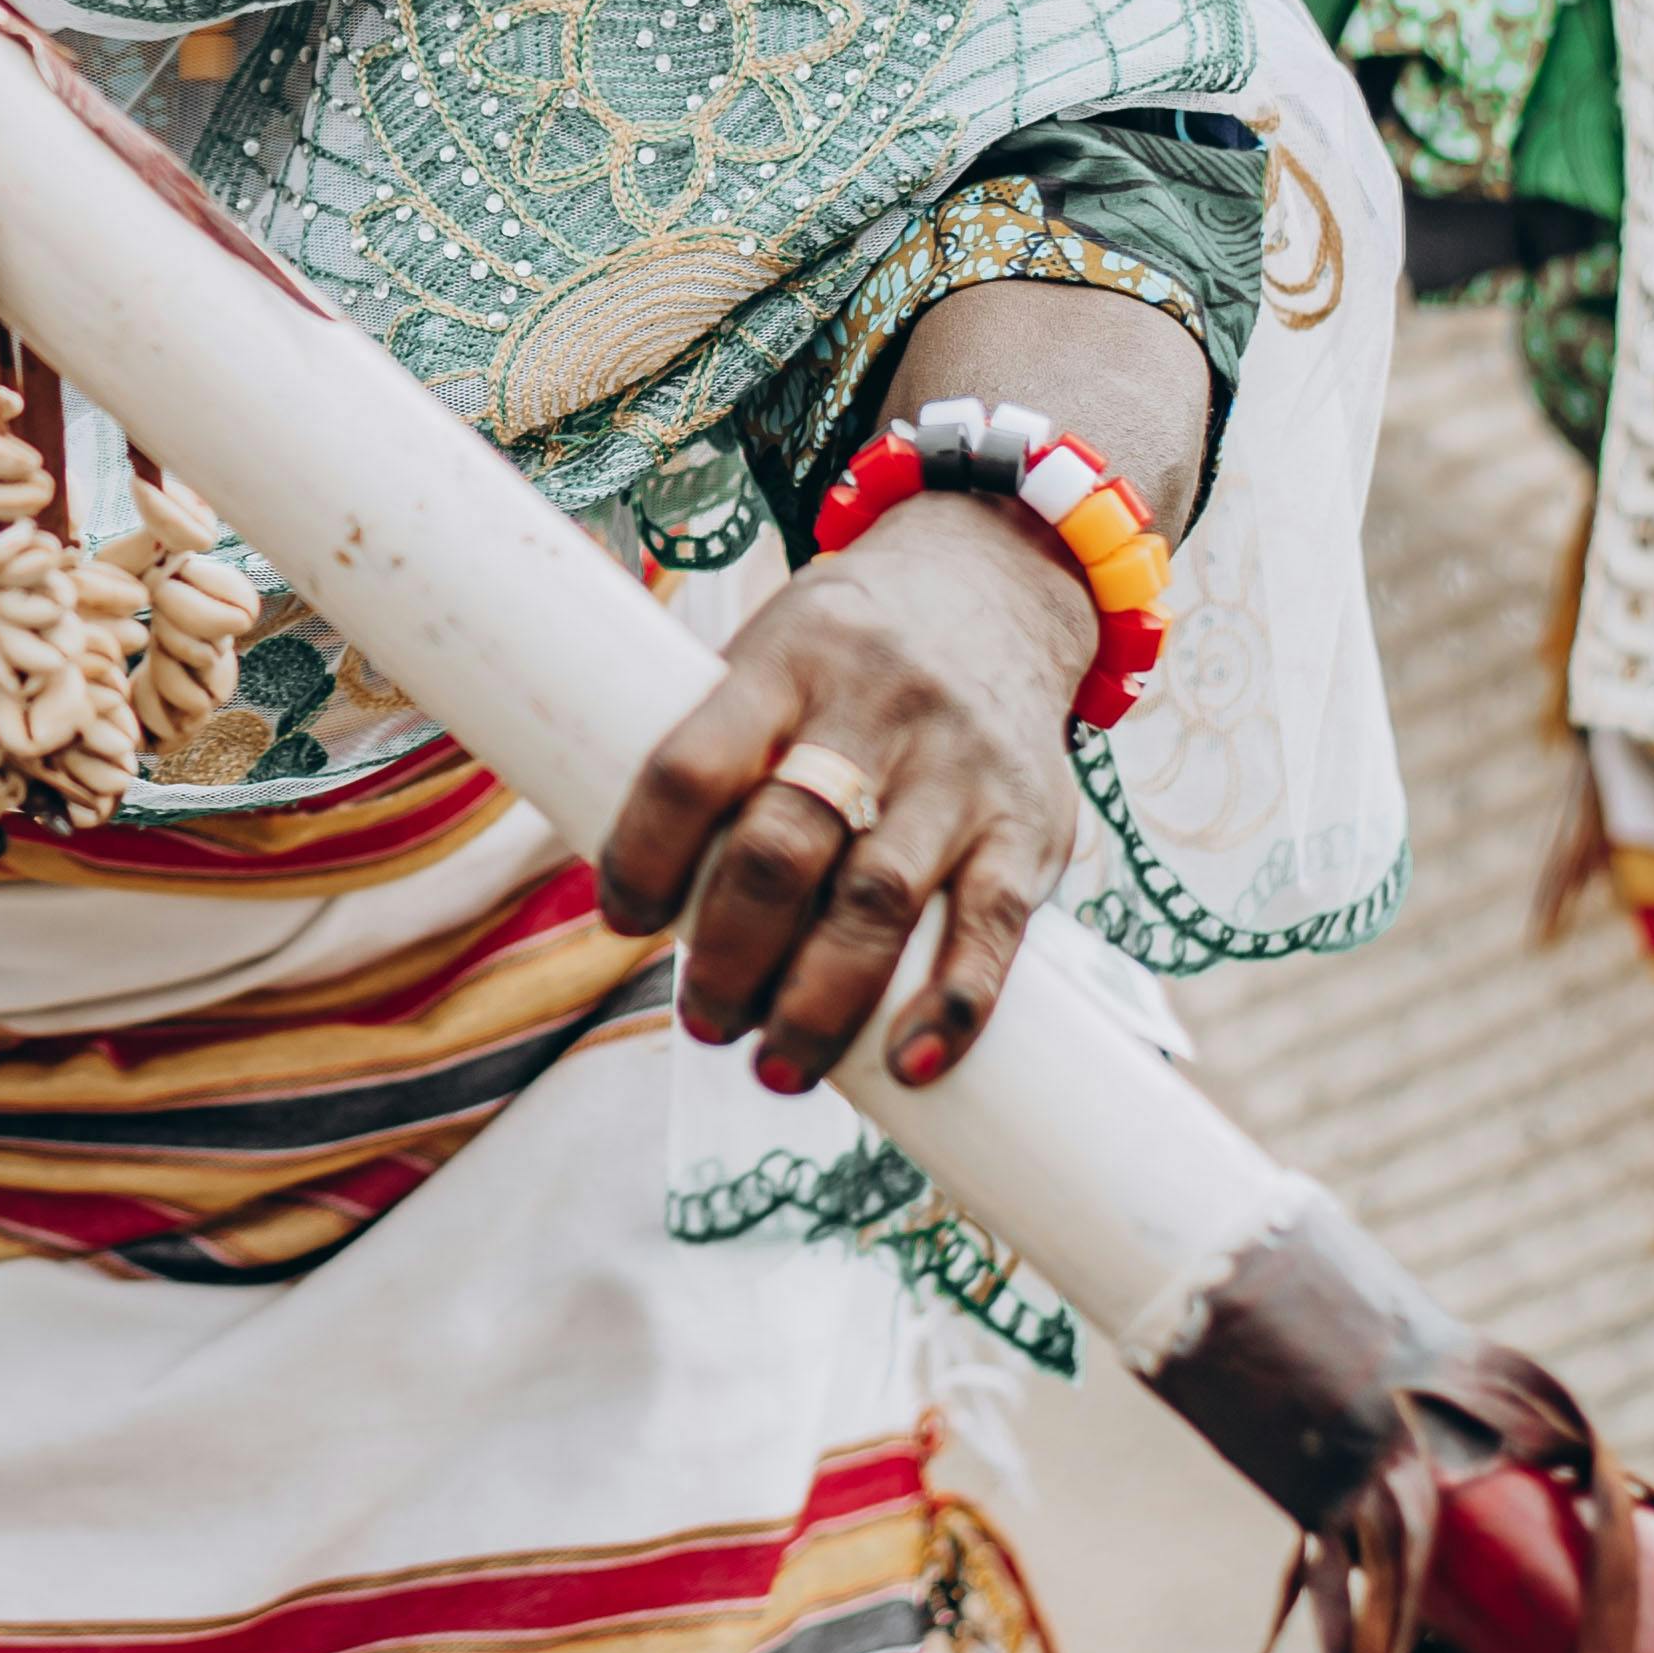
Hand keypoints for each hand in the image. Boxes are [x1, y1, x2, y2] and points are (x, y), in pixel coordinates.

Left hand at [596, 499, 1093, 1092]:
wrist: (996, 585)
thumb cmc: (843, 656)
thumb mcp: (770, 657)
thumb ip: (720, 763)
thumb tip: (643, 909)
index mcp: (784, 662)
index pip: (692, 766)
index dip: (645, 855)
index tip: (623, 920)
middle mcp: (873, 710)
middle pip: (781, 849)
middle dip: (730, 955)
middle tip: (704, 1020)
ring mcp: (957, 769)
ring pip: (877, 901)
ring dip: (818, 1003)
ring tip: (776, 1067)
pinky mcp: (1030, 822)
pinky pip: (993, 926)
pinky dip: (952, 1006)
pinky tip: (911, 1063)